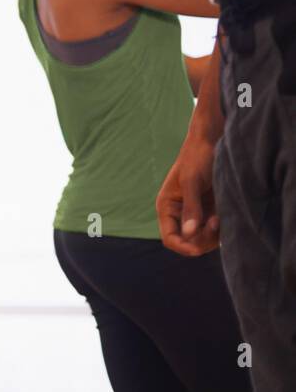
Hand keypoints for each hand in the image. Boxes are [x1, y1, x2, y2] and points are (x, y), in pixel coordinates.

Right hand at [156, 133, 221, 255]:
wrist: (213, 141)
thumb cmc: (197, 158)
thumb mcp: (192, 182)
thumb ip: (191, 208)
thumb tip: (189, 234)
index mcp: (167, 206)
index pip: (169, 237)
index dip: (182, 246)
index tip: (198, 250)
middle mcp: (180, 212)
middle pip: (188, 241)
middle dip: (202, 238)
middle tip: (216, 223)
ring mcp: (196, 212)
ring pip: (203, 237)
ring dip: (213, 234)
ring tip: (221, 218)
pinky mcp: (211, 209)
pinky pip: (215, 229)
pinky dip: (221, 228)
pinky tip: (225, 215)